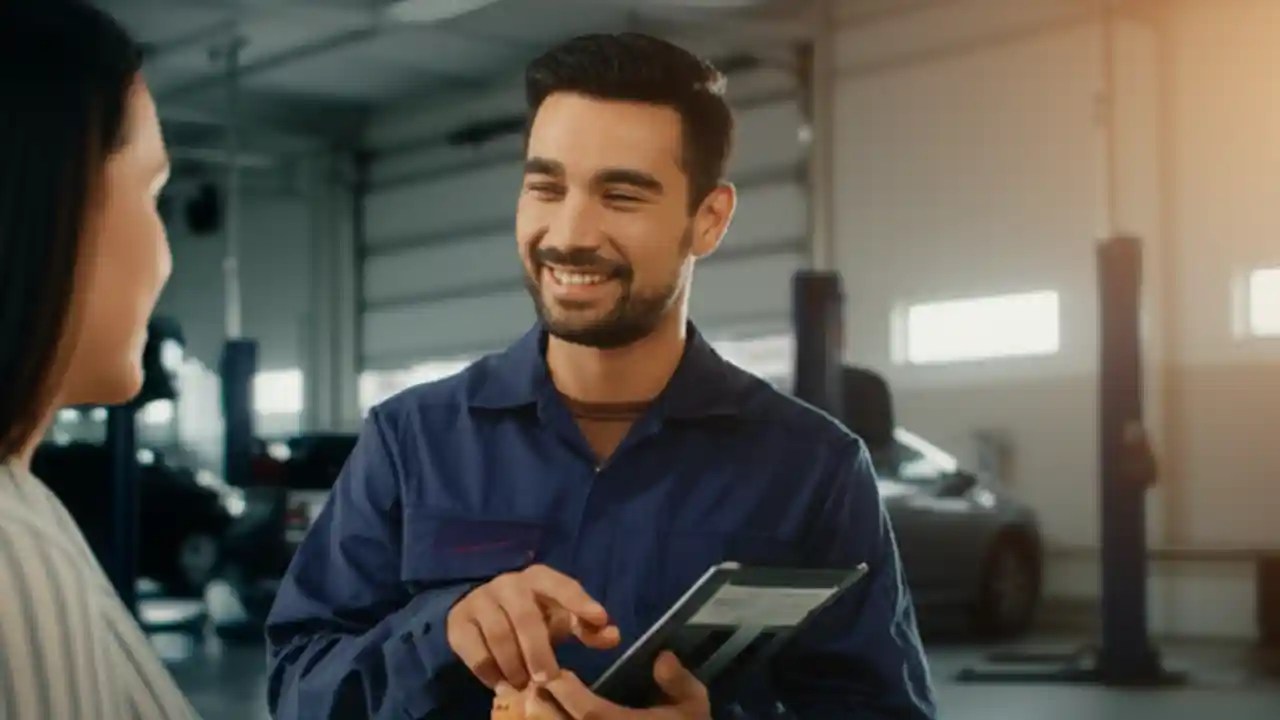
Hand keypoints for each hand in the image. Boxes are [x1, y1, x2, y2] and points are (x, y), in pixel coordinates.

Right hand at [448, 564, 620, 689]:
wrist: (480, 611)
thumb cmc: (531, 614)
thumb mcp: (560, 617)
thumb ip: (587, 627)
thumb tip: (613, 635)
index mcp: (539, 578)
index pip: (562, 586)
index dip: (580, 602)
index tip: (600, 618)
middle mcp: (508, 584)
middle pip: (525, 617)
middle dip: (539, 650)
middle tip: (548, 678)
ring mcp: (480, 600)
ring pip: (499, 635)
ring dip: (514, 665)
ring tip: (525, 686)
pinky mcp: (459, 622)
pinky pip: (474, 651)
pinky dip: (490, 671)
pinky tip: (502, 684)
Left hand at [538, 651, 710, 718]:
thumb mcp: (693, 707)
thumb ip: (678, 682)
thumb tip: (662, 657)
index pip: (588, 711)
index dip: (566, 690)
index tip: (562, 673)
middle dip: (541, 703)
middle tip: (542, 686)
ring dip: (538, 719)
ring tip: (543, 705)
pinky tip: (554, 718)